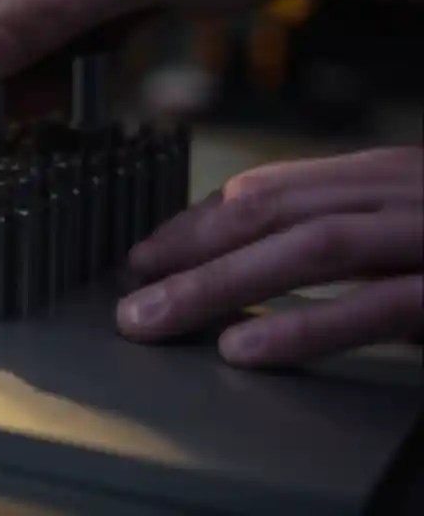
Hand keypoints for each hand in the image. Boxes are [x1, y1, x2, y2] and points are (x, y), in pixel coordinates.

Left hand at [119, 147, 423, 366]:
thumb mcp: (410, 228)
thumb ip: (351, 238)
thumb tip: (258, 262)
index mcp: (387, 175)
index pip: (271, 189)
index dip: (198, 222)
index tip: (147, 255)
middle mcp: (405, 192)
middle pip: (274, 212)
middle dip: (189, 249)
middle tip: (129, 291)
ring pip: (311, 249)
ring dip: (218, 284)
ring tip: (154, 319)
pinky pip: (376, 306)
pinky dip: (303, 326)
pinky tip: (242, 349)